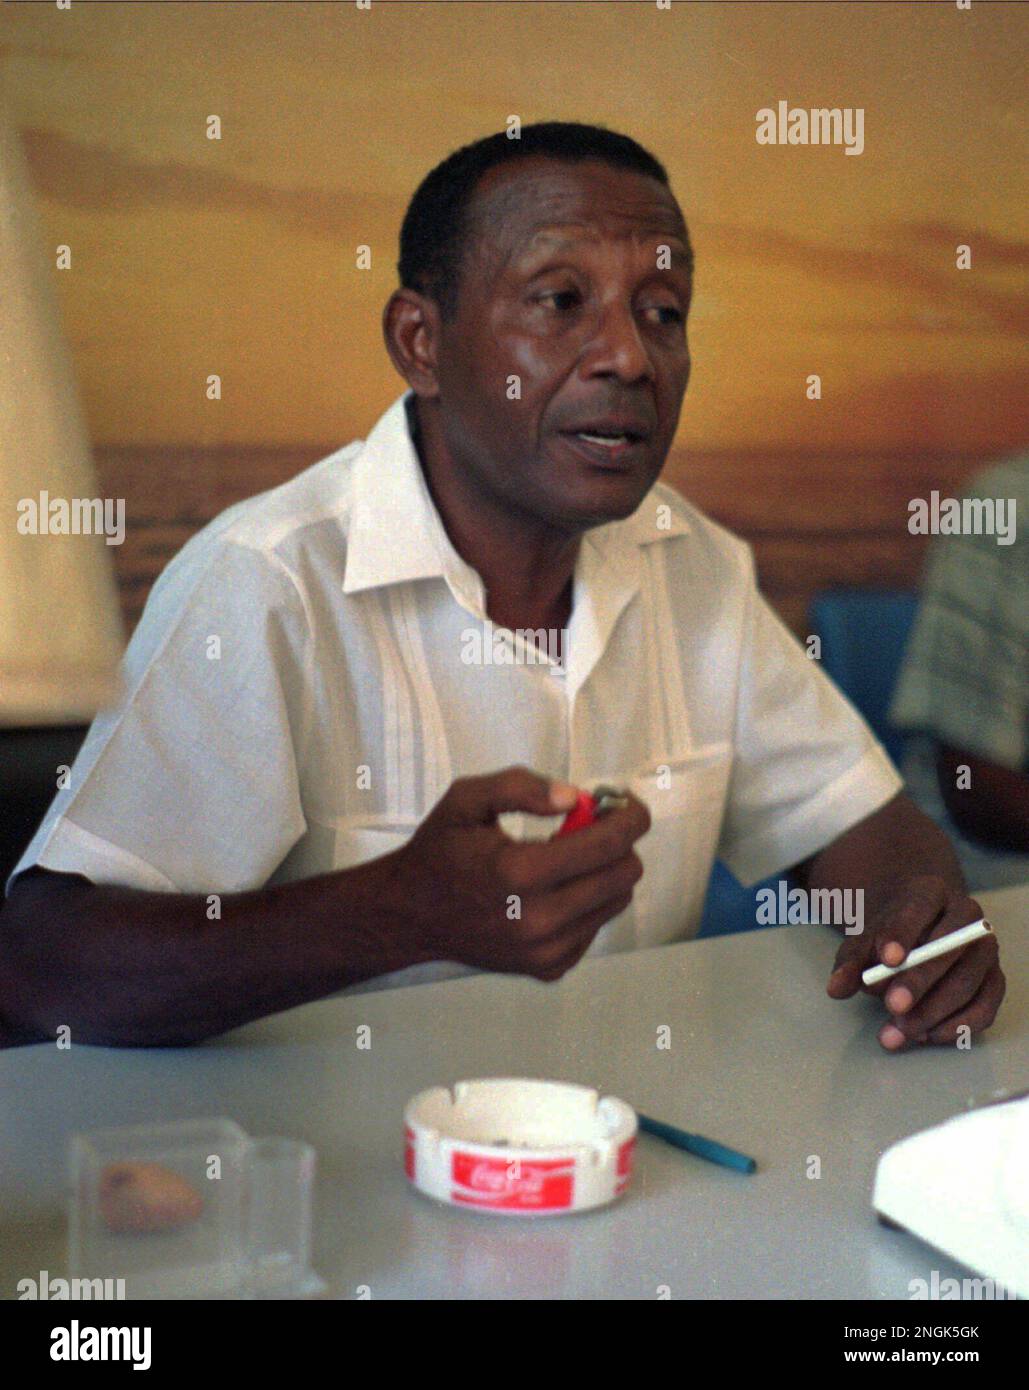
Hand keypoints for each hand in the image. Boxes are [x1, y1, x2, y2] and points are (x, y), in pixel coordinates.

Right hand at [381, 765, 649, 980]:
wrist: (410, 914)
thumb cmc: (440, 853)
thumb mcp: (467, 799)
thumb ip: (520, 786)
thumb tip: (574, 797)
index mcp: (521, 872)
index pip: (609, 844)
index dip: (631, 816)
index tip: (626, 803)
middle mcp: (539, 919)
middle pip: (624, 875)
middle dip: (620, 842)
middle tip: (595, 824)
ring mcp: (546, 950)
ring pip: (616, 902)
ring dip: (605, 872)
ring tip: (568, 856)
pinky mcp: (548, 967)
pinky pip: (594, 928)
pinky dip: (587, 902)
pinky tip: (554, 888)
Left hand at [826, 875, 1004, 1049]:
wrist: (920, 928)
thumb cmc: (891, 933)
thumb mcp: (865, 938)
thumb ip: (851, 961)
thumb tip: (836, 988)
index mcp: (930, 891)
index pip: (918, 907)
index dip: (903, 934)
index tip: (887, 961)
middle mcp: (967, 916)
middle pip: (948, 948)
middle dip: (920, 980)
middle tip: (893, 1006)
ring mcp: (985, 949)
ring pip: (967, 981)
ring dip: (934, 1011)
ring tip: (900, 1031)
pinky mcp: (994, 980)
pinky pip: (985, 1007)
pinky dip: (957, 1026)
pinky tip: (926, 1036)